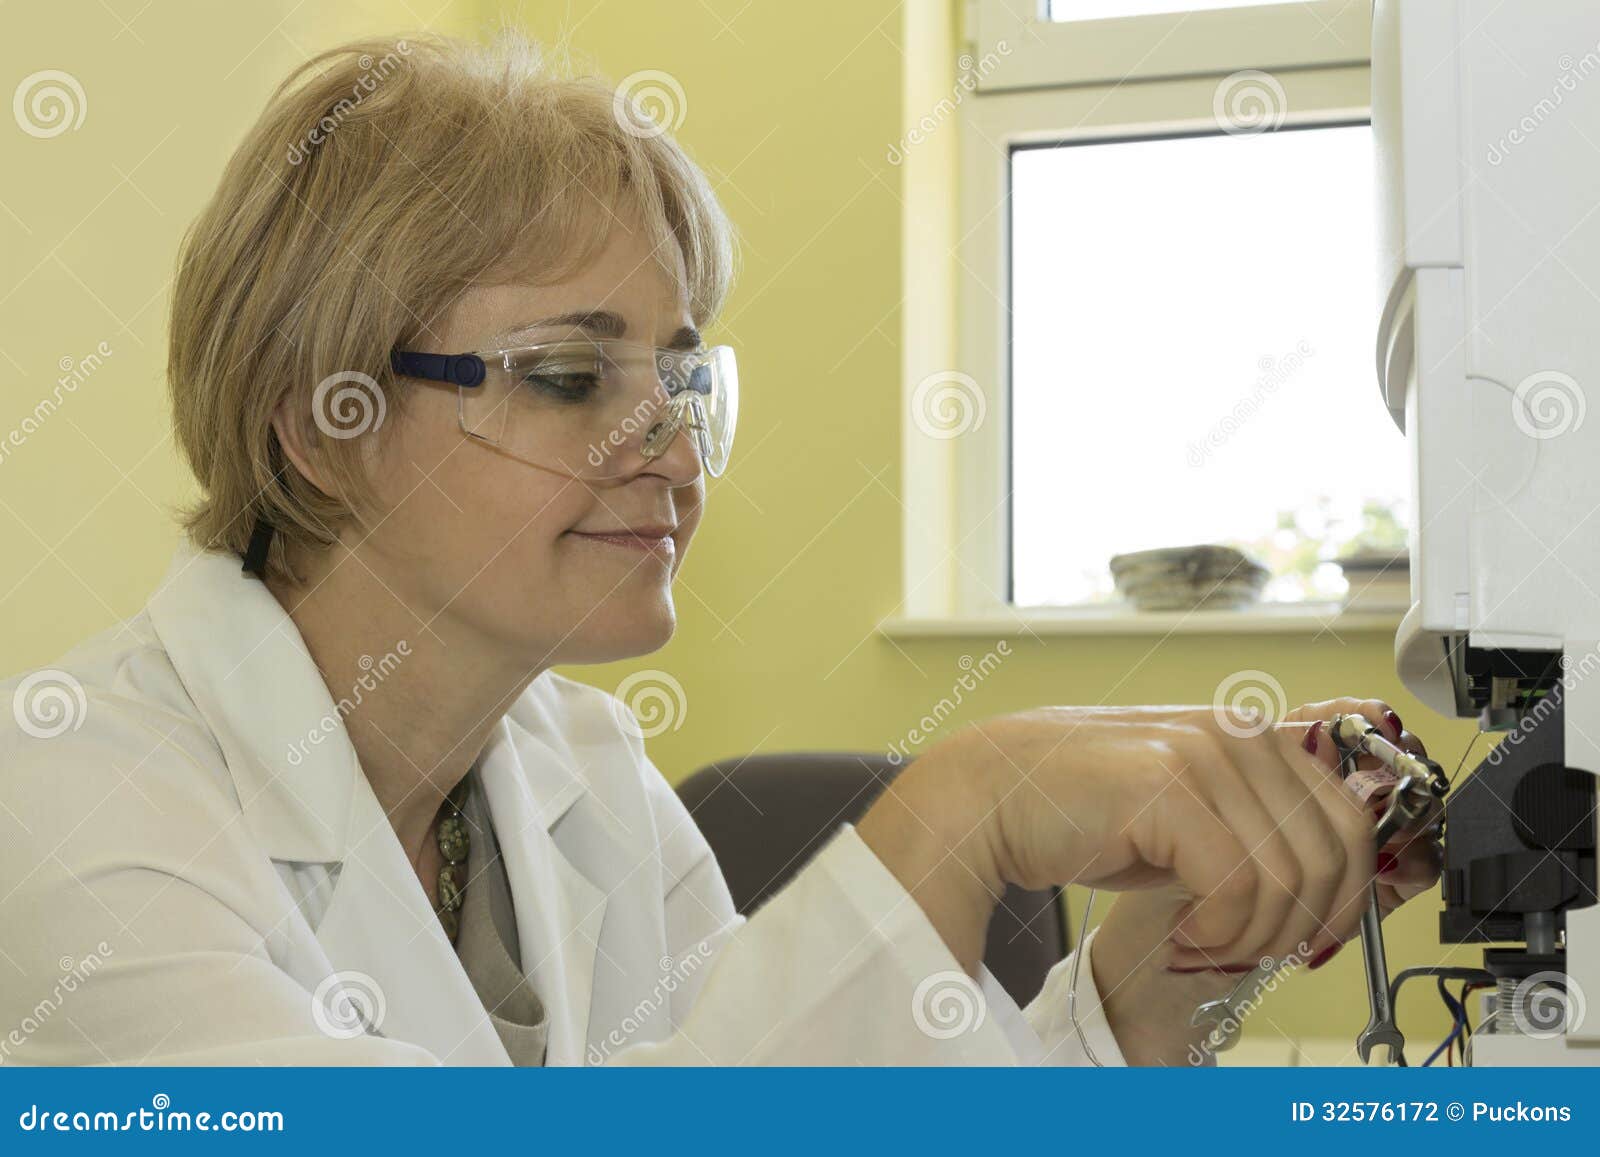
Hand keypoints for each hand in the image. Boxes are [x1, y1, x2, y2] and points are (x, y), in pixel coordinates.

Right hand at [860, 699, 1425, 976]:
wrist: (989, 797)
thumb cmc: (1079, 811)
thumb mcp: (1187, 812)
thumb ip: (1253, 823)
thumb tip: (1335, 874)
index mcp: (1250, 735)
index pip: (1350, 816)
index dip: (1346, 892)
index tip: (1314, 937)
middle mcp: (1237, 734)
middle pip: (1332, 851)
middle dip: (1303, 923)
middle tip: (1252, 950)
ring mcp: (1203, 754)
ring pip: (1287, 877)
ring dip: (1251, 936)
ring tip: (1205, 943)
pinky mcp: (1167, 787)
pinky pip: (1237, 886)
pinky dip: (1219, 932)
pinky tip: (1184, 935)